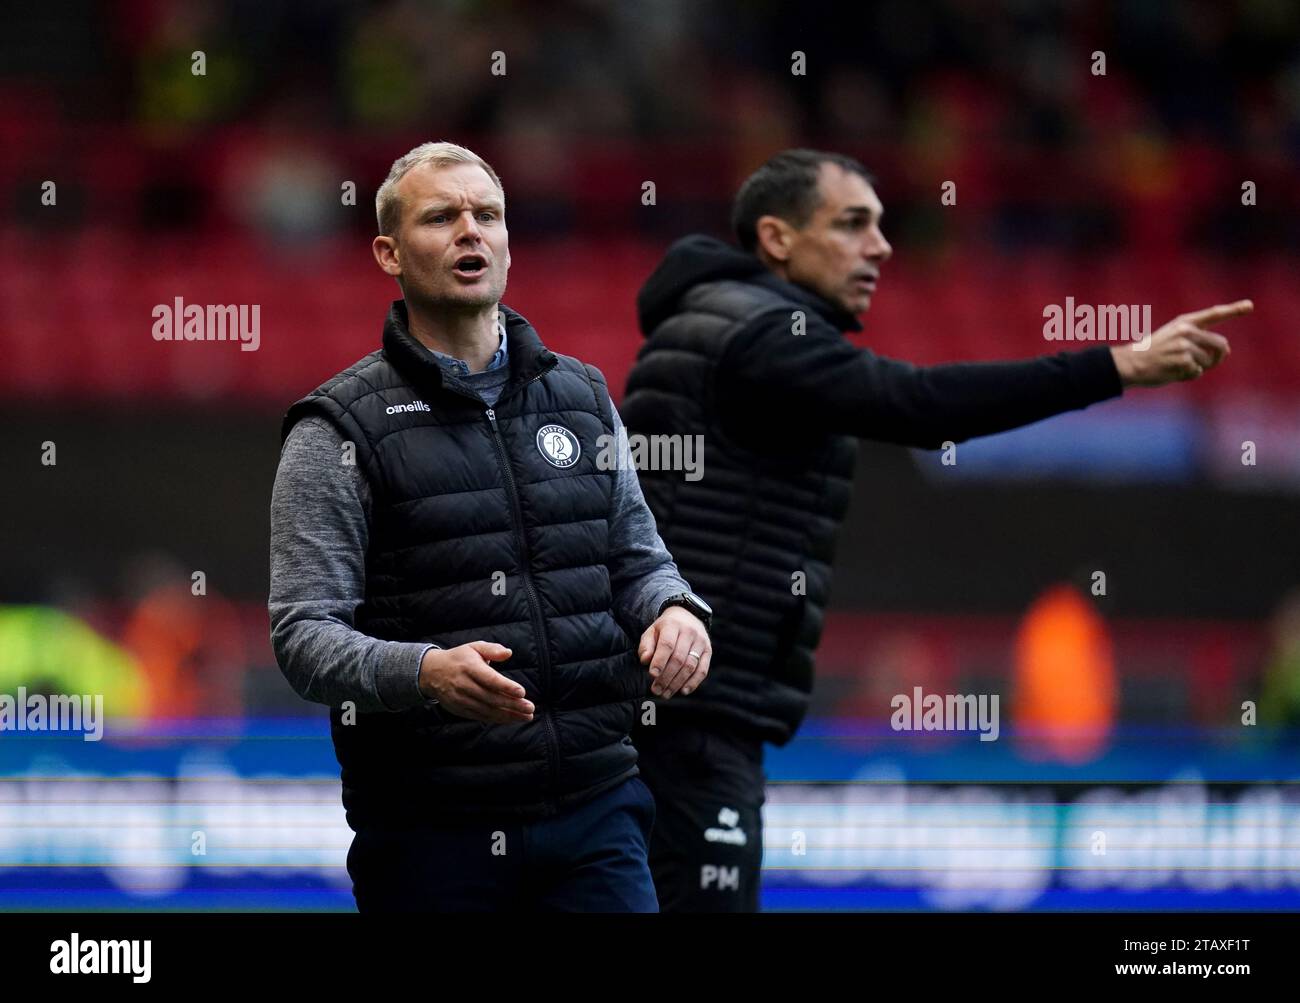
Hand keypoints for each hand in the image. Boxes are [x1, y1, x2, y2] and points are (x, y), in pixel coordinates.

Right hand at [417, 642, 533, 724]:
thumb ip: (492, 649)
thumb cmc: (459, 658)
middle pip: (491, 698)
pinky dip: (497, 719)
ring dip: (508, 715)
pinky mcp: (460, 709)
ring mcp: (461, 699)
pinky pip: (481, 717)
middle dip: (512, 705)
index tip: (522, 692)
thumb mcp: (474, 647)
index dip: (506, 686)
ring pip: (487, 710)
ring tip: (526, 716)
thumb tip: (508, 653)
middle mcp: (464, 685)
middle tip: (530, 708)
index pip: (489, 679)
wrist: (431, 673)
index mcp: (469, 667)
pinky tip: (511, 719)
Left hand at [637, 606, 710, 698]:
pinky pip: (702, 670)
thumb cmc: (664, 629)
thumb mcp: (651, 632)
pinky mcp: (708, 651)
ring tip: (665, 694)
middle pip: (679, 658)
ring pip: (690, 666)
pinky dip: (693, 683)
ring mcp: (701, 641)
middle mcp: (689, 632)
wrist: (687, 617)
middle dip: (666, 677)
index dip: (660, 661)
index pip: (667, 645)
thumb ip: (646, 646)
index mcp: (672, 625)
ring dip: (677, 683)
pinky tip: (683, 691)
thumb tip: (645, 660)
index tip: (652, 675)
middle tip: (656, 690)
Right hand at [1110, 299, 1250, 387]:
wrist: (1130, 364)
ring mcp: (1185, 345)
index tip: (1250, 306)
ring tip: (1178, 367)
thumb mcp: (1173, 338)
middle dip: (1217, 357)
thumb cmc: (1153, 353)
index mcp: (1184, 322)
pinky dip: (1188, 375)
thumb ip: (1199, 340)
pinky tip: (1173, 372)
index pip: (1213, 314)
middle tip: (1205, 364)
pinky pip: (1197, 372)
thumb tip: (1227, 351)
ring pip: (1209, 361)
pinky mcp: (1183, 360)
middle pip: (1220, 344)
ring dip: (1199, 368)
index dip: (1233, 309)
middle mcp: (1186, 331)